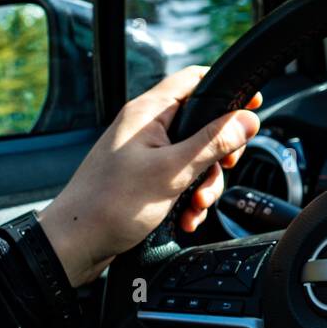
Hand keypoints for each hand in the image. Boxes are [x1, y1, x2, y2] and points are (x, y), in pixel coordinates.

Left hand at [38, 66, 260, 286]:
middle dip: (218, 154)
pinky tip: (185, 218)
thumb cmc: (110, 205)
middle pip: (202, 125)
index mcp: (148, 113)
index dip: (227, 90)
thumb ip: (212, 143)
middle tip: (224, 168)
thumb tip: (247, 119)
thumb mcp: (172, 172)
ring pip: (195, 158)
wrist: (74, 247)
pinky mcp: (144, 179)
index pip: (194, 80)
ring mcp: (145, 155)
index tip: (252, 104)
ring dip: (204, 184)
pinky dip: (188, 199)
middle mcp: (146, 129)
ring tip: (195, 206)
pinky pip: (180, 180)